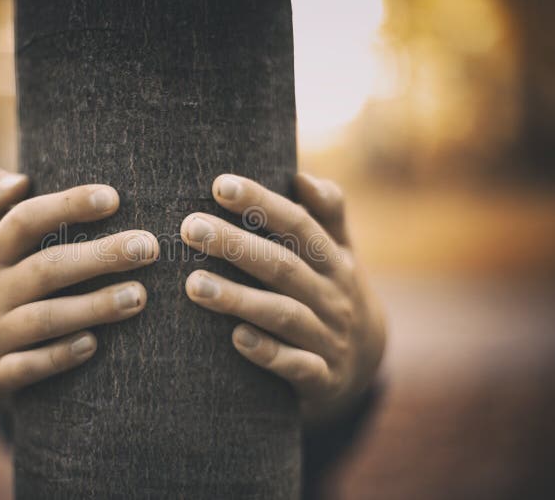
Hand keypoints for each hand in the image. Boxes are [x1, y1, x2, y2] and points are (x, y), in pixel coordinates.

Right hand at [0, 166, 158, 395]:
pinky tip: (93, 344)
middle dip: (100, 257)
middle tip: (148, 246)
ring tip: (139, 296)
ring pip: (45, 319)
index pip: (25, 221)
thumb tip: (19, 179)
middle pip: (47, 269)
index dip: (66, 207)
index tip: (113, 197)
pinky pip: (29, 367)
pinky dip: (60, 356)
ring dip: (93, 308)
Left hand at [181, 173, 385, 424]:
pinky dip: (268, 352)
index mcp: (335, 261)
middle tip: (189, 229)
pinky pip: (296, 366)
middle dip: (236, 246)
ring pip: (283, 315)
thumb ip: (326, 213)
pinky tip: (235, 337)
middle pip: (282, 266)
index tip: (219, 185)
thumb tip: (301, 176)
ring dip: (239, 299)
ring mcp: (329, 338)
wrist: (365, 364)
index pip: (298, 225)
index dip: (261, 203)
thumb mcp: (341, 252)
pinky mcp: (322, 378)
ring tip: (193, 284)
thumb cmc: (336, 292)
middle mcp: (334, 297)